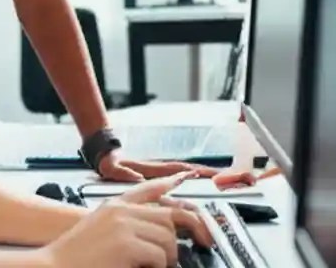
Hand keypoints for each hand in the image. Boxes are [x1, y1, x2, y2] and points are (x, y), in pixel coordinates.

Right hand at [38, 177, 211, 267]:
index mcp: (113, 206)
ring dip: (168, 257)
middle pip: (169, 216)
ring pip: (168, 237)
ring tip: (153, 266)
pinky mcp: (126, 243)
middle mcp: (120, 211)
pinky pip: (159, 256)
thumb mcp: (99, 230)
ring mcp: (123, 225)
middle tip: (187, 252)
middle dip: (183, 236)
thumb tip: (155, 235)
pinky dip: (158, 267)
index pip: (148, 188)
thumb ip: (124, 225)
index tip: (184, 177)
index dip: (169, 183)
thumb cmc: (74, 258)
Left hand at [96, 148, 256, 188]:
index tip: (213, 174)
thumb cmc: (109, 162)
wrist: (105, 154)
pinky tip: (203, 180)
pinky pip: (182, 177)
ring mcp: (162, 171)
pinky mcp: (160, 176)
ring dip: (206, 173)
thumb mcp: (111, 168)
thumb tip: (133, 175)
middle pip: (191, 170)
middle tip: (230, 175)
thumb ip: (121, 171)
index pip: (181, 170)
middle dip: (210, 172)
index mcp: (154, 168)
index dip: (197, 172)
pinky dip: (196, 176)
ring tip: (226, 177)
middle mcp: (162, 168)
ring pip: (189, 172)